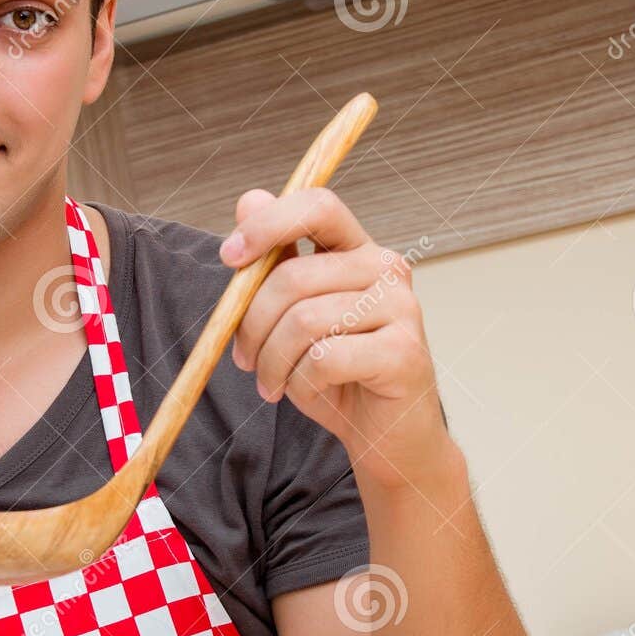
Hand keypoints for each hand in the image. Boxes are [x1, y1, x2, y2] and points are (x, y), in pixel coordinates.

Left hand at [220, 186, 450, 490]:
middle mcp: (386, 269)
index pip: (318, 205)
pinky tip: (310, 393)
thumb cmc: (335, 374)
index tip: (230, 257)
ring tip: (273, 382)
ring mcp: (402, 309)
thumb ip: (274, 262)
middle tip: (244, 359)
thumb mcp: (292, 315)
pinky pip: (324, 359)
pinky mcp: (404, 352)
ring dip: (273, 362)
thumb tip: (249, 199)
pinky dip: (301, 383)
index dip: (268, 224)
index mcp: (358, 250)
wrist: (385, 436)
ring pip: (303, 322)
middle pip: (293, 277)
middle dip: (251, 324)